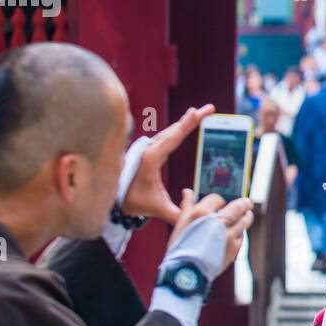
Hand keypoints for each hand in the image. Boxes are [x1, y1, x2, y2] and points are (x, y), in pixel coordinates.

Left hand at [122, 103, 215, 223]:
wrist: (115, 197)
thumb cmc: (134, 201)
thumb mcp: (156, 208)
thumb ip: (177, 213)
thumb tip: (196, 217)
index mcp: (150, 160)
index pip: (171, 139)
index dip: (185, 125)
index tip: (195, 112)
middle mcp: (149, 149)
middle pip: (174, 130)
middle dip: (193, 118)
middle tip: (210, 108)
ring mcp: (149, 148)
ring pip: (171, 130)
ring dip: (188, 121)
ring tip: (204, 112)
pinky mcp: (151, 150)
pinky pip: (169, 135)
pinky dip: (180, 128)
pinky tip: (189, 123)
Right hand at [166, 188, 252, 274]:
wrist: (187, 272)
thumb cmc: (181, 248)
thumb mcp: (181, 224)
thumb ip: (187, 206)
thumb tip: (188, 192)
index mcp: (202, 213)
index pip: (218, 198)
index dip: (220, 200)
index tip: (221, 203)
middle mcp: (218, 222)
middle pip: (240, 206)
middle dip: (245, 203)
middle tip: (247, 203)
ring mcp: (228, 235)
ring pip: (246, 220)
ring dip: (246, 216)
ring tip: (246, 215)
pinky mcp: (235, 248)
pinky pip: (242, 236)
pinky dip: (240, 233)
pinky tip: (235, 234)